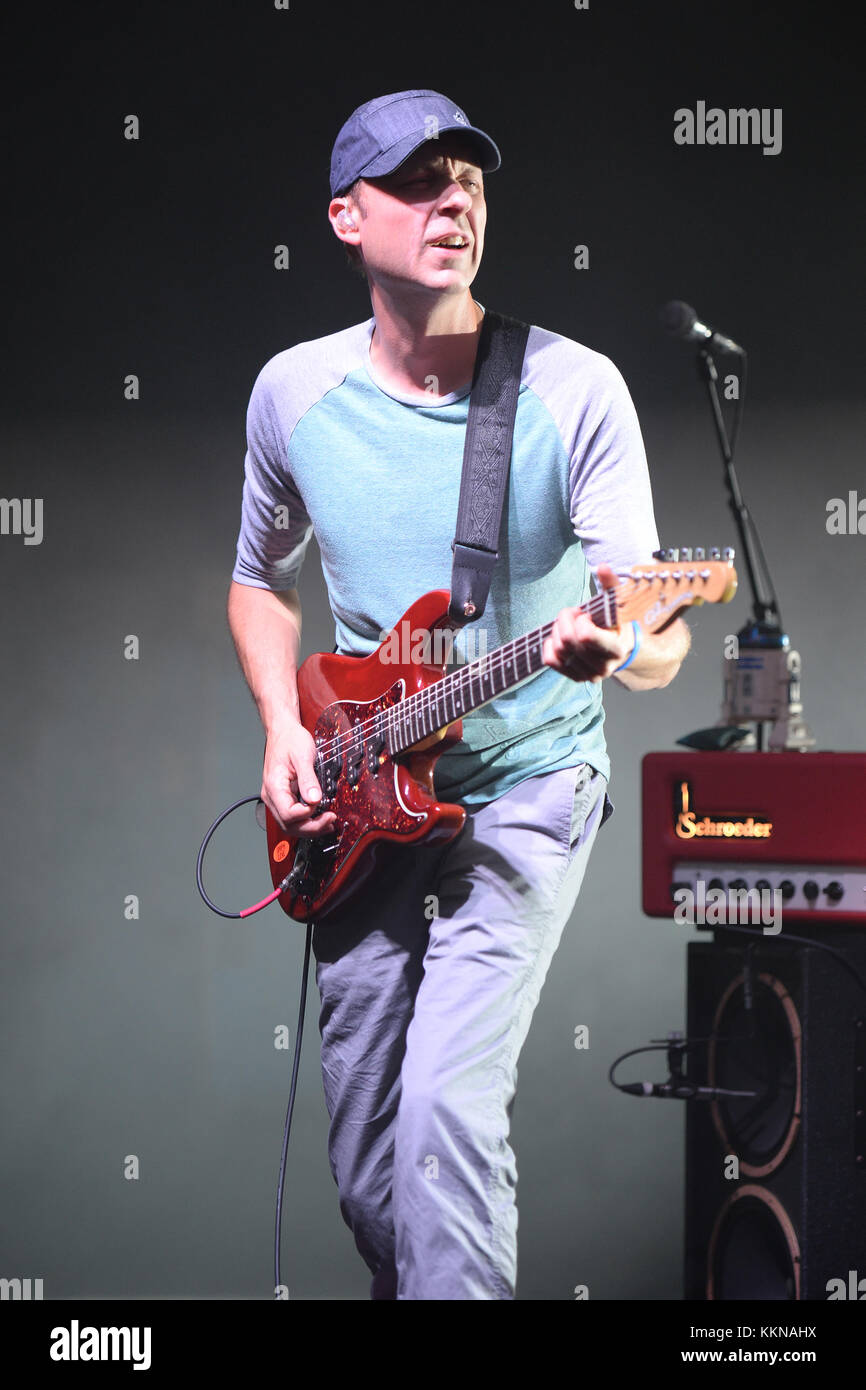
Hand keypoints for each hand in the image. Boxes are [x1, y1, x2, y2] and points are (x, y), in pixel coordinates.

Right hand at [261, 719, 338, 836]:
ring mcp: (276, 798)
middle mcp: (272, 796)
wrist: (283, 731)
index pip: (288, 814)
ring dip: (309, 827)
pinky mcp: (283, 797)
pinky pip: (292, 816)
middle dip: (311, 827)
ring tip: (328, 823)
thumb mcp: (303, 756)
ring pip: (290, 824)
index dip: (306, 814)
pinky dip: (306, 821)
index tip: (321, 804)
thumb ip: (308, 779)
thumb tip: (314, 799)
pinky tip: (319, 819)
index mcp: (274, 786)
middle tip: (330, 821)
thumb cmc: (290, 740)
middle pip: (288, 825)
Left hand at [542, 563, 635, 683]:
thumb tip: (603, 567)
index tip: (586, 615)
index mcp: (616, 649)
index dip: (580, 620)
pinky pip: (550, 660)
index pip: (585, 636)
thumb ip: (611, 585)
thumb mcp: (617, 604)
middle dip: (565, 621)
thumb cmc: (616, 623)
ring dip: (558, 631)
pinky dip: (550, 645)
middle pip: (568, 640)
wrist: (618, 649)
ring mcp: (588, 676)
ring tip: (569, 626)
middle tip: (572, 614)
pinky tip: (559, 637)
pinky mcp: (574, 678)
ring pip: (558, 650)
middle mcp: (603, 667)